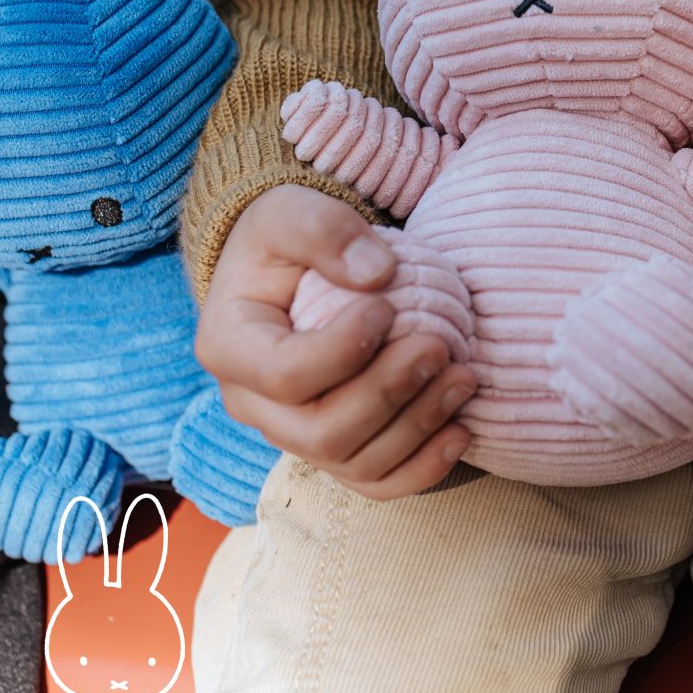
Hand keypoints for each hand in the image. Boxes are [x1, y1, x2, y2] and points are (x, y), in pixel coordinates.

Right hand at [195, 184, 472, 499]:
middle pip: (322, 433)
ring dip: (418, 426)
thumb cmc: (288, 240)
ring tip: (462, 376)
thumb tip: (377, 275)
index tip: (387, 308)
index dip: (342, 352)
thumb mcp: (291, 210)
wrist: (291, 271)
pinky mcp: (335, 449)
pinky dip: (423, 467)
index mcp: (229, 347)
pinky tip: (462, 429)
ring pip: (355, 463)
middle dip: (389, 393)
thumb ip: (326, 230)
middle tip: (440, 346)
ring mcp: (294, 435)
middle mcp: (253, 406)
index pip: (284, 375)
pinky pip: (376, 482)